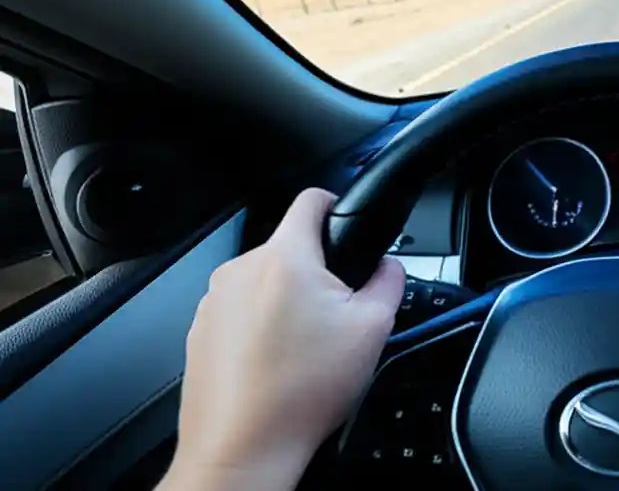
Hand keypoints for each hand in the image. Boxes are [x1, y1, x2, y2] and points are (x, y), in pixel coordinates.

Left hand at [160, 189, 404, 490]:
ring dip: (287, 303)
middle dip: (317, 274)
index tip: (346, 225)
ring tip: (305, 349)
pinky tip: (277, 365)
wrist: (244, 447)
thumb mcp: (372, 330)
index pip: (312, 199)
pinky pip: (241, 313)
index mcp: (284, 259)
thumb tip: (388, 267)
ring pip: (265, 283)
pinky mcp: (201, 331)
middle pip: (290, 249)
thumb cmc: (299, 393)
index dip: (338, 205)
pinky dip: (260, 330)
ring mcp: (214, 301)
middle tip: (336, 317)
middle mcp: (241, 271)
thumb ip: (388, 282)